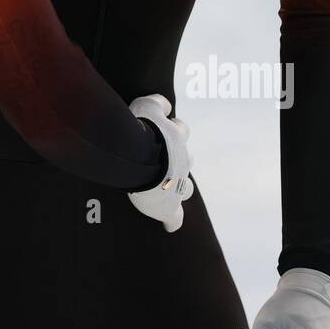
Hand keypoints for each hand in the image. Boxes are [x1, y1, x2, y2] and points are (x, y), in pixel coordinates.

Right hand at [127, 94, 193, 231]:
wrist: (141, 159)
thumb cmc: (142, 130)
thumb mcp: (147, 105)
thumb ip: (157, 103)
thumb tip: (165, 104)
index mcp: (177, 138)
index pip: (181, 130)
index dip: (173, 130)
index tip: (165, 131)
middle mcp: (182, 162)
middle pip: (188, 160)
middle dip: (179, 161)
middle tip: (163, 162)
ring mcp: (176, 186)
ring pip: (186, 188)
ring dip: (179, 187)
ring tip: (166, 190)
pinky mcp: (167, 207)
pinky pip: (175, 219)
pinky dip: (173, 221)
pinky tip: (170, 226)